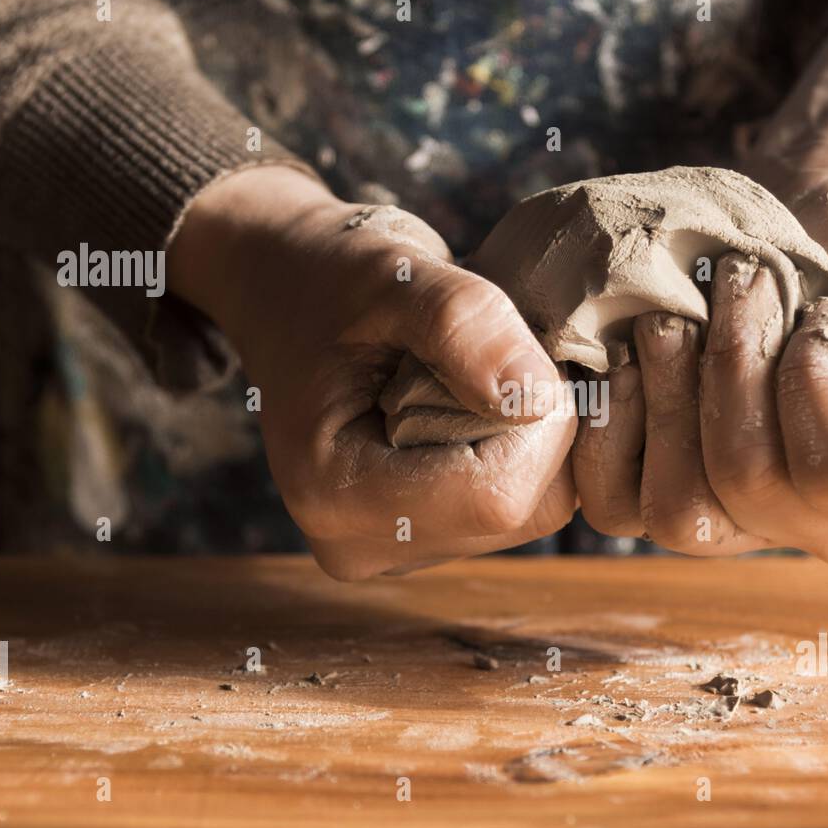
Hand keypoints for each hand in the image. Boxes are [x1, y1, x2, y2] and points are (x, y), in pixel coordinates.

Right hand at [170, 167, 576, 579]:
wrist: (288, 294)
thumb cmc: (333, 280)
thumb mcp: (396, 276)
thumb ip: (464, 324)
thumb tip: (539, 396)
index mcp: (334, 492)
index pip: (496, 495)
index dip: (538, 420)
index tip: (514, 347)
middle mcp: (358, 544)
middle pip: (523, 508)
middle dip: (537, 425)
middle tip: (489, 355)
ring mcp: (393, 550)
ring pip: (532, 509)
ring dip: (531, 435)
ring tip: (469, 378)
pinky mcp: (425, 539)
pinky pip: (522, 506)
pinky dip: (521, 450)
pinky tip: (472, 406)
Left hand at [575, 3, 827, 561]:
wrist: (793, 238)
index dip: (816, 377)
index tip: (823, 308)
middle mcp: (810, 528)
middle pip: (750, 480)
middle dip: (737, 360)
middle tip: (742, 279)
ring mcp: (728, 523)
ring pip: (681, 506)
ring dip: (673, 388)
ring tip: (679, 315)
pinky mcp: (650, 503)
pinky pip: (614, 505)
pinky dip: (616, 421)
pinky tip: (627, 359)